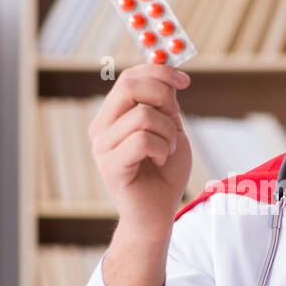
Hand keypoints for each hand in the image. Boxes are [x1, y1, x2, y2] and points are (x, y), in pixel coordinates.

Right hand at [88, 63, 192, 236]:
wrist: (158, 214)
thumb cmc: (165, 173)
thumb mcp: (170, 129)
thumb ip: (165, 104)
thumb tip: (167, 77)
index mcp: (112, 116)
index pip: (129, 77)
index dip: (159, 71)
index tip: (185, 80)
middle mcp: (100, 128)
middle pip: (128, 85)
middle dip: (163, 95)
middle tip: (176, 117)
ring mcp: (102, 147)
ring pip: (142, 115)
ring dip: (167, 132)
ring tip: (167, 151)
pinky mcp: (109, 166)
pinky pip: (142, 140)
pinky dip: (162, 149)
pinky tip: (161, 162)